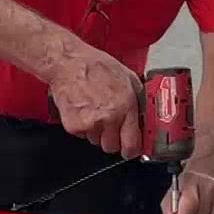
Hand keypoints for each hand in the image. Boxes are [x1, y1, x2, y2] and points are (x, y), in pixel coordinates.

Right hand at [41, 43, 142, 157]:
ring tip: (94, 111)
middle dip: (113, 139)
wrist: (68, 63)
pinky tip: (83, 110)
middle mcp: (109, 118)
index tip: (131, 150)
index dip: (132, 150)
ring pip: (96, 142)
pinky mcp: (74, 126)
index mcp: (125, 106)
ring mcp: (90, 124)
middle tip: (110, 125)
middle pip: (112, 147)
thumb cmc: (96, 66)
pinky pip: (82, 136)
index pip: (132, 143)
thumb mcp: (128, 77)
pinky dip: (83, 127)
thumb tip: (144, 116)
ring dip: (97, 132)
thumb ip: (138, 99)